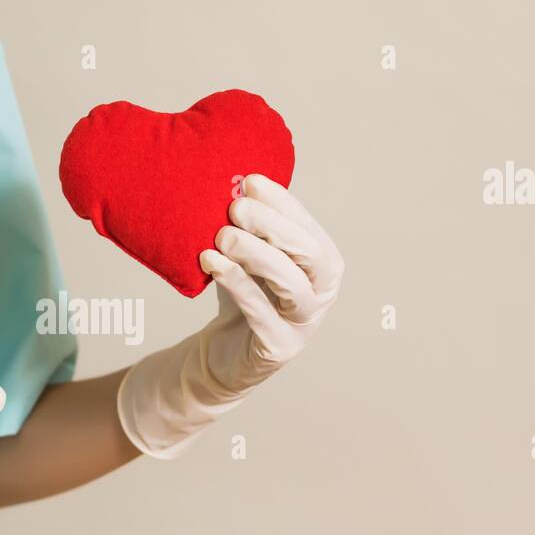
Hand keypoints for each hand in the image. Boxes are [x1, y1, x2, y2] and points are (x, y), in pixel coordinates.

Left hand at [116, 173, 342, 457]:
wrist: (223, 353)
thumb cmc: (242, 294)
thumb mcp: (248, 255)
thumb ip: (250, 226)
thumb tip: (234, 182)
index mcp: (323, 264)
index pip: (309, 227)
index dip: (282, 203)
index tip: (250, 180)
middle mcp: (322, 293)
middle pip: (309, 254)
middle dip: (274, 226)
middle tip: (235, 208)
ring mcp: (304, 324)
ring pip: (291, 284)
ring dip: (256, 254)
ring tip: (221, 235)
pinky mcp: (278, 347)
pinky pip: (261, 312)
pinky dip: (235, 282)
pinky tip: (210, 261)